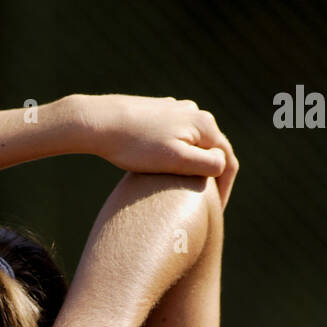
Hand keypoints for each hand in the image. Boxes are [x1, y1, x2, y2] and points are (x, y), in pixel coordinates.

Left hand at [82, 93, 238, 208]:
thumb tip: (223, 165)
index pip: (227, 163)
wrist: (99, 121)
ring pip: (194, 145)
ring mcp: (177, 110)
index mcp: (205, 125)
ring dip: (194, 167)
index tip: (214, 215)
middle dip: (210, 179)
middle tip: (200, 208)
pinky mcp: (159, 113)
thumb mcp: (176, 160)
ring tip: (182, 192)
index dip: (224, 192)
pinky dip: (178, 156)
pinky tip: (164, 171)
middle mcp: (195, 113)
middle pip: (212, 152)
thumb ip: (206, 164)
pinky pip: (177, 139)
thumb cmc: (136, 146)